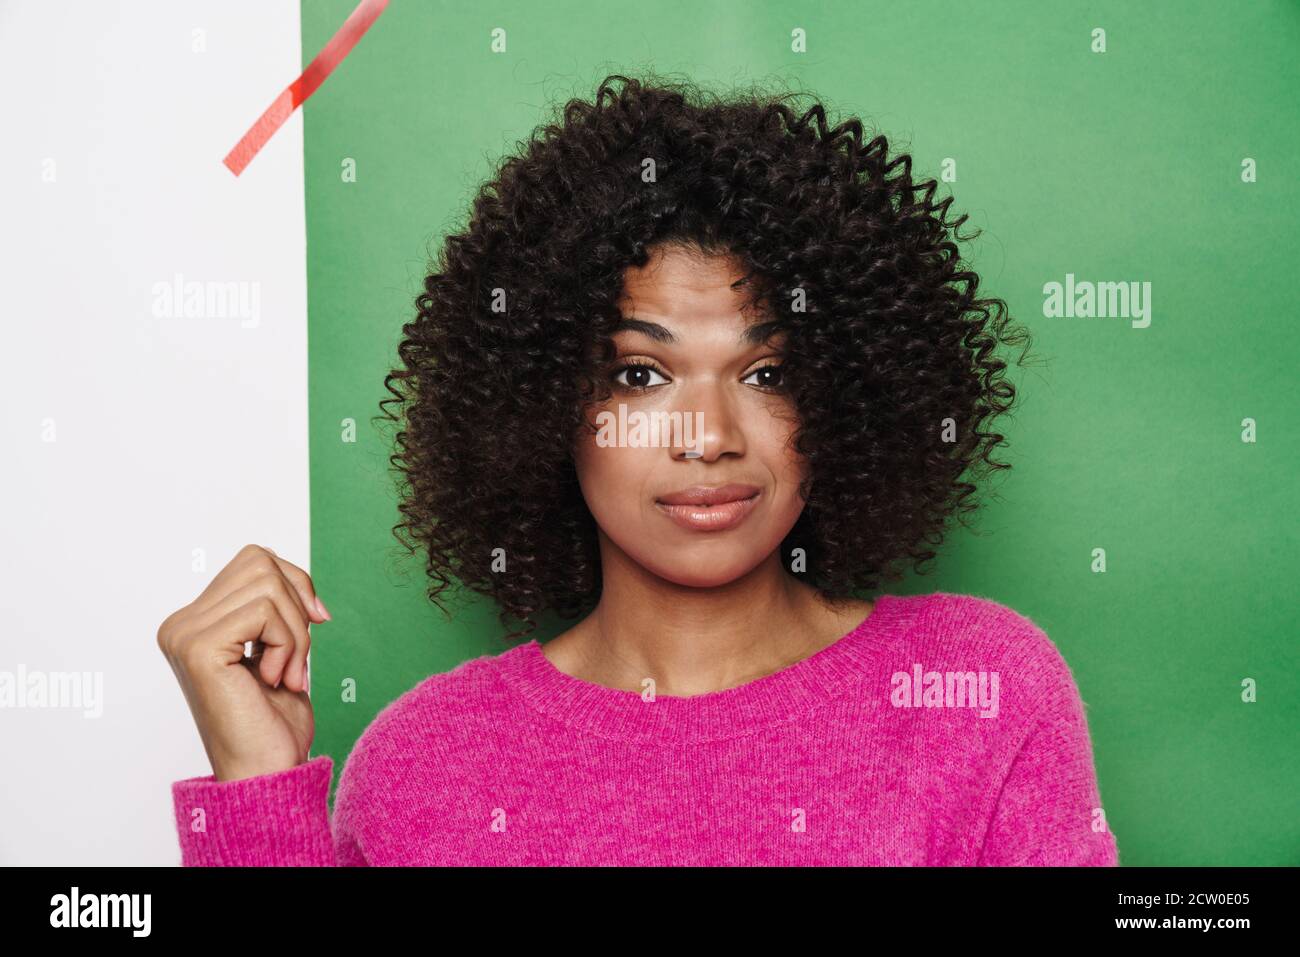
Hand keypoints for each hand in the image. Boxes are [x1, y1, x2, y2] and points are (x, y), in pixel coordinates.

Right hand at [158, 544, 329, 780]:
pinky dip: (288, 643)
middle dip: (297, 606)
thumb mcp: (281, 648)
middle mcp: (180, 625)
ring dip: (295, 631)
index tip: (315, 622)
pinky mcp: (199, 648)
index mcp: (194, 622)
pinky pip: (264, 611)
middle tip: (298, 658)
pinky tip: (276, 680)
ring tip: (287, 674)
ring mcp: (184, 634)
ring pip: (266, 584)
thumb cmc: (274, 722)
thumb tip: (298, 579)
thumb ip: (277, 607)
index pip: (253, 560)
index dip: (295, 582)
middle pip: (259, 562)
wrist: (267, 772)